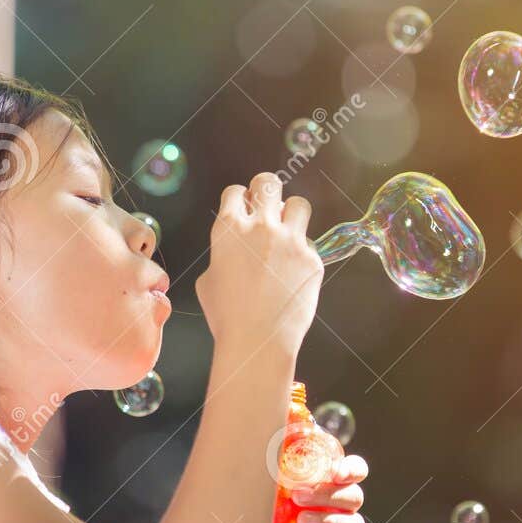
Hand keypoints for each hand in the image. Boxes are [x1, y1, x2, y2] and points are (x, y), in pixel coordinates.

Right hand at [196, 172, 322, 358]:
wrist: (258, 339)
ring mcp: (290, 241)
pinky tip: (293, 274)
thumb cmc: (228, 315)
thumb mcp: (209, 280)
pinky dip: (302, 254)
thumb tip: (232, 251)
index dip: (240, 199)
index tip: (244, 208)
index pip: (236, 191)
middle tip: (269, 205)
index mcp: (229, 229)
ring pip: (299, 204)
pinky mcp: (312, 258)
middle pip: (268, 183)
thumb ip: (223, 255)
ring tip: (288, 232)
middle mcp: (261, 227)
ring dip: (292, 214)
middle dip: (266, 190)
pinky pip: (310, 244)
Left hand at [252, 454, 369, 522]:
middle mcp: (335, 512)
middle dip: (329, 494)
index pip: (352, 473)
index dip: (352, 469)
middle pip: (353, 496)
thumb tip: (262, 447)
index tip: (336, 471)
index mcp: (322, 491)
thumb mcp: (255, 501)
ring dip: (332, 520)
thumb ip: (265, 477)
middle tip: (298, 497)